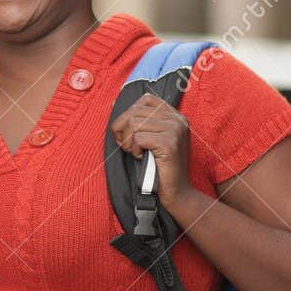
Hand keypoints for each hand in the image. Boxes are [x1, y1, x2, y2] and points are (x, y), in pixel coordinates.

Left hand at [110, 93, 193, 207]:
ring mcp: (175, 130)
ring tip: (134, 151)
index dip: (129, 113)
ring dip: (127, 141)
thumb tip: (113, 103)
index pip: (145, 99)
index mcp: (175, 116)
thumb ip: (140, 121)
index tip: (126, 131)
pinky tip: (141, 157)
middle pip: (136, 111)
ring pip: (134, 123)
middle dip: (122, 129)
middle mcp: (178, 120)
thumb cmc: (161, 166)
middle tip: (126, 145)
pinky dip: (133, 149)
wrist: (177, 191)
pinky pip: (138, 138)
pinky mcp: (169, 143)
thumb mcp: (153, 138)